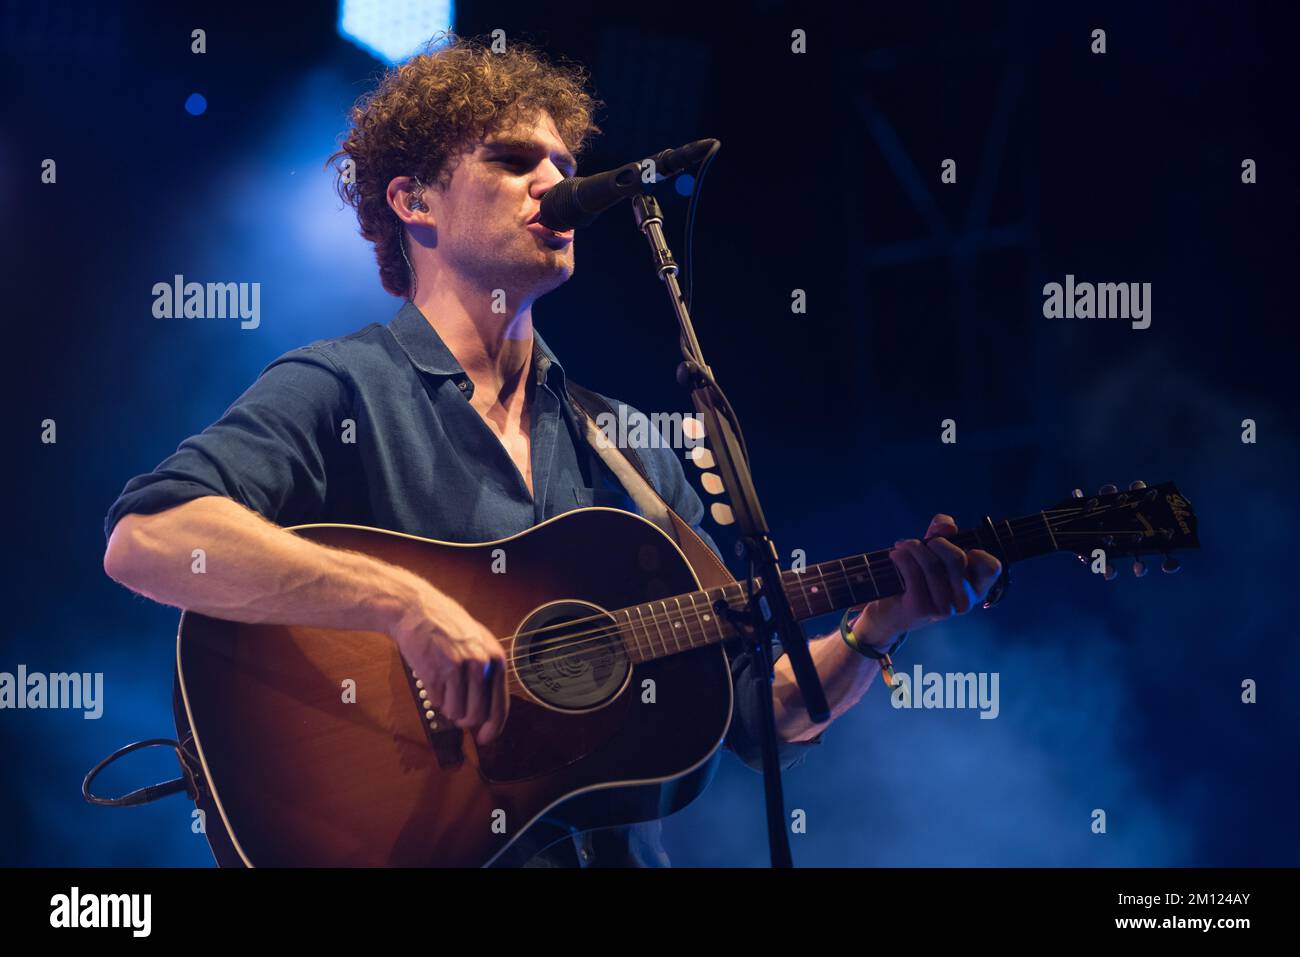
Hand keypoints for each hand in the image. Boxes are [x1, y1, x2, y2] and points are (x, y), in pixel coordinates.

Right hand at [386, 581, 508, 745]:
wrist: (416, 610)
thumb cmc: (446, 627)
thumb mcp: (477, 644)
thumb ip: (486, 675)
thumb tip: (486, 714)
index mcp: (495, 658)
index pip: (500, 705)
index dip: (493, 728)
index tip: (485, 739)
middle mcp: (480, 664)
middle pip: (477, 715)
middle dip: (465, 720)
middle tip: (456, 713)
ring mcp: (458, 667)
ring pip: (455, 713)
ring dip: (448, 708)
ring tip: (444, 688)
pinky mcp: (435, 671)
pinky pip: (437, 702)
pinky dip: (434, 697)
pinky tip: (432, 678)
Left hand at [855, 514, 1001, 645]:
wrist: (893, 608)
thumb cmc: (920, 575)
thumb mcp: (934, 549)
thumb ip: (943, 531)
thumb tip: (947, 526)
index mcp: (977, 587)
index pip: (992, 567)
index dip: (976, 551)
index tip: (955, 548)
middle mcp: (966, 601)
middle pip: (957, 558)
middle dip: (935, 542)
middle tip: (919, 543)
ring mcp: (946, 609)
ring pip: (933, 565)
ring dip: (913, 548)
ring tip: (903, 546)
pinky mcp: (923, 609)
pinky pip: (913, 573)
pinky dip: (902, 558)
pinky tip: (895, 555)